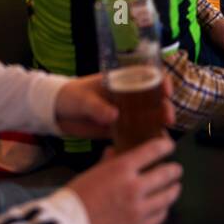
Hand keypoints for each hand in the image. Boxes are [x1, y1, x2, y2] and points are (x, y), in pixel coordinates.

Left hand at [54, 72, 177, 137]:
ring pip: (148, 118)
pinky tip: (151, 147)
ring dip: (158, 125)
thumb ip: (97, 107)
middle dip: (164, 107)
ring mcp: (125, 113)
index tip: (166, 91)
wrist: (55, 112)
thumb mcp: (83, 99)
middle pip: (153, 99)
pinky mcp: (118, 129)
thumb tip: (114, 116)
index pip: (148, 76)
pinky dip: (143, 140)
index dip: (162, 81)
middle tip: (168, 118)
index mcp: (122, 80)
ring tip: (164, 135)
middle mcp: (128, 96)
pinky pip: (135, 133)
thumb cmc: (70, 96)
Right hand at [65, 136, 181, 223]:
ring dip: (173, 190)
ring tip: (174, 188)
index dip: (165, 147)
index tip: (170, 147)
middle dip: (174, 170)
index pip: (153, 151)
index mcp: (121, 169)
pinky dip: (163, 210)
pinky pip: (160, 217)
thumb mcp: (90, 173)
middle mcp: (135, 187)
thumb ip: (108, 162)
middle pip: (167, 174)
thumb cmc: (74, 198)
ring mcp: (139, 210)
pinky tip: (162, 207)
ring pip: (168, 196)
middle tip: (176, 170)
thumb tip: (115, 152)